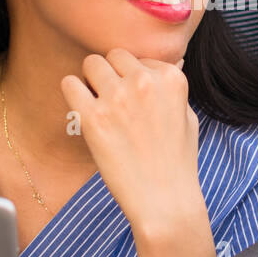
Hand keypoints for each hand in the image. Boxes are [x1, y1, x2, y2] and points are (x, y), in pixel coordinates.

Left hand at [60, 49, 204, 239]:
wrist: (163, 201)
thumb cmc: (177, 162)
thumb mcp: (187, 116)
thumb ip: (172, 87)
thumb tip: (167, 64)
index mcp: (170, 78)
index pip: (139, 58)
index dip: (133, 78)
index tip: (134, 100)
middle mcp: (144, 82)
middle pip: (113, 55)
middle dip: (111, 74)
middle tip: (112, 101)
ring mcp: (118, 98)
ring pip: (90, 63)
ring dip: (91, 81)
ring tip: (98, 105)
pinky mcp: (93, 117)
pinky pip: (70, 84)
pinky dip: (72, 93)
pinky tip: (83, 111)